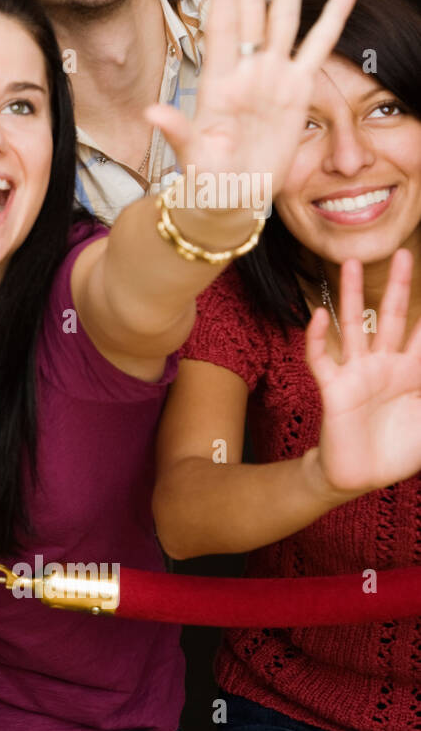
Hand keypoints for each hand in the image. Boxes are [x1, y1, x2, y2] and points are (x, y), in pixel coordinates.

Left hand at [147, 0, 357, 210]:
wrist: (231, 198)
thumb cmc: (207, 178)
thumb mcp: (191, 156)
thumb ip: (176, 131)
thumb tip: (153, 113)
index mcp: (219, 82)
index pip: (224, 25)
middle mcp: (246, 71)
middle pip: (252, 7)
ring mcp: (273, 77)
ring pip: (285, 18)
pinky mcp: (297, 91)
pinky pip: (319, 48)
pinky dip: (333, 19)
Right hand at [306, 251, 420, 496]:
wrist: (360, 477)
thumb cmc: (397, 452)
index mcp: (412, 372)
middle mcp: (384, 365)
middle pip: (391, 316)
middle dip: (398, 286)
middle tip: (403, 253)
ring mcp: (356, 373)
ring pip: (353, 326)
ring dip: (350, 295)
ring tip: (350, 263)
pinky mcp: (333, 387)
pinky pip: (322, 358)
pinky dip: (318, 337)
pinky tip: (319, 316)